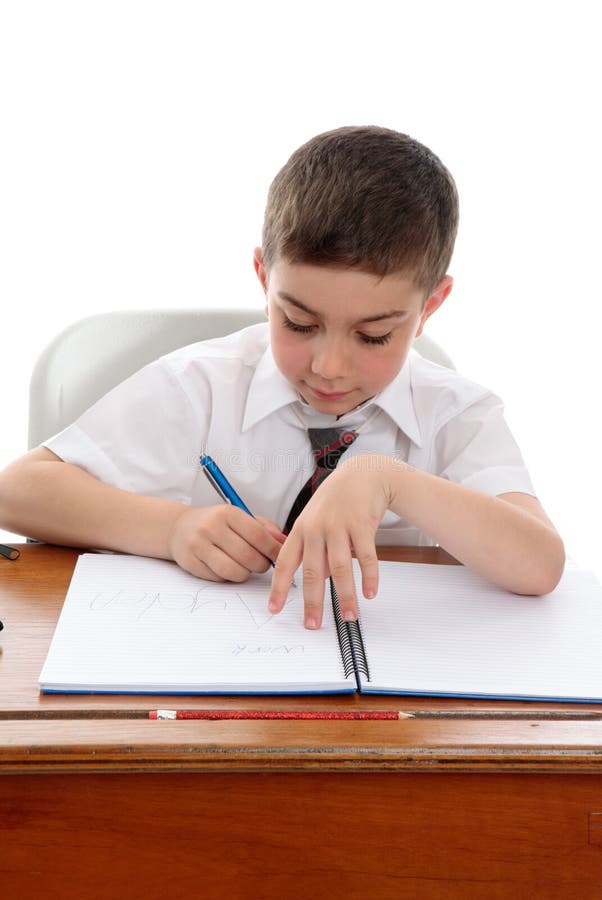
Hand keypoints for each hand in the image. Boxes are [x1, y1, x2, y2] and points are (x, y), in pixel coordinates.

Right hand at [168, 505, 285, 581]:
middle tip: (263, 564)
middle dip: (262, 565)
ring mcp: (199, 546)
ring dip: (247, 574)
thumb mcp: (239, 517)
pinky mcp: (191, 563)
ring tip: (247, 567)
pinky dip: (229, 577)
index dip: (274, 550)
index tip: (280, 556)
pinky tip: (228, 567)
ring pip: (235, 571)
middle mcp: (212, 527)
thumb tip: (284, 541)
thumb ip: (264, 527)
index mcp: (228, 513)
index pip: (259, 535)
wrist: (178, 528)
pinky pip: (219, 578)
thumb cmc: (215, 523)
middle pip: (248, 556)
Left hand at [268, 455, 392, 628]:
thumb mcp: (314, 522)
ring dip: (345, 596)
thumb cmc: (334, 501)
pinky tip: (370, 593)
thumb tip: (318, 581)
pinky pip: (366, 557)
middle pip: (313, 572)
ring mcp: (339, 527)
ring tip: (349, 616)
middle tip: (313, 624)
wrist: (361, 475)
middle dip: (313, 602)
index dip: (278, 588)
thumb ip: (313, 551)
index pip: (285, 563)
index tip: (274, 610)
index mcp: (300, 530)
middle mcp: (316, 529)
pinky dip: (369, 577)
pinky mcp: (361, 525)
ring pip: (340, 569)